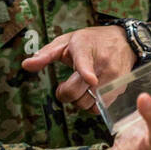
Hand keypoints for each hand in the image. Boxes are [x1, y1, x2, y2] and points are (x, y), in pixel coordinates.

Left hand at [22, 26, 136, 111]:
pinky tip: (91, 92)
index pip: (85, 62)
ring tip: (80, 87)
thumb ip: (45, 54)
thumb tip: (26, 65)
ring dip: (78, 100)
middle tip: (65, 85)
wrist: (124, 41)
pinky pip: (98, 108)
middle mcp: (102, 64)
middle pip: (77, 92)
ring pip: (87, 103)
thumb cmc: (91, 41)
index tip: (91, 79)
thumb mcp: (67, 41)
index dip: (86, 72)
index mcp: (85, 48)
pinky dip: (91, 105)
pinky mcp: (119, 89)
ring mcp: (113, 78)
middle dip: (65, 93)